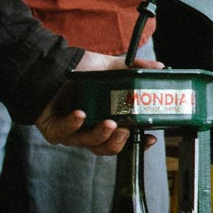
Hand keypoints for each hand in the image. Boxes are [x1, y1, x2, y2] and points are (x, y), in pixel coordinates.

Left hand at [34, 51, 162, 154]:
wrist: (52, 65)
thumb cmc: (82, 71)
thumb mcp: (111, 67)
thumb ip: (134, 68)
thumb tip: (160, 67)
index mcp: (106, 120)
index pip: (125, 138)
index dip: (138, 142)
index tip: (150, 138)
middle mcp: (90, 130)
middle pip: (107, 147)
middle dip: (118, 142)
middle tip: (125, 130)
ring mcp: (72, 133)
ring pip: (88, 144)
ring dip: (100, 135)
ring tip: (109, 123)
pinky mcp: (53, 130)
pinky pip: (64, 133)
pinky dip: (73, 125)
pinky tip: (80, 114)